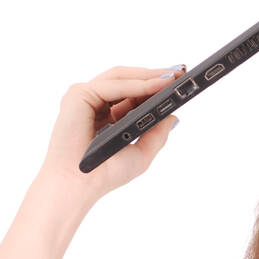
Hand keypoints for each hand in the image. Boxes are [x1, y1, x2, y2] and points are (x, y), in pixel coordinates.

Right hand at [36, 64, 185, 209]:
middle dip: (153, 76)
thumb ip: (157, 135)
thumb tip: (174, 117)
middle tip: (179, 73)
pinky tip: (156, 87)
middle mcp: (94, 104)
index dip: (153, 85)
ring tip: (172, 77)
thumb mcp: (141, 153)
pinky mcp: (78, 95)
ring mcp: (84, 97)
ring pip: (119, 78)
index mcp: (105, 115)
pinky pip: (113, 85)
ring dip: (148, 76)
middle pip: (125, 80)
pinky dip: (136, 85)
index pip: (131, 92)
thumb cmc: (105, 174)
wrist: (80, 185)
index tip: (177, 80)